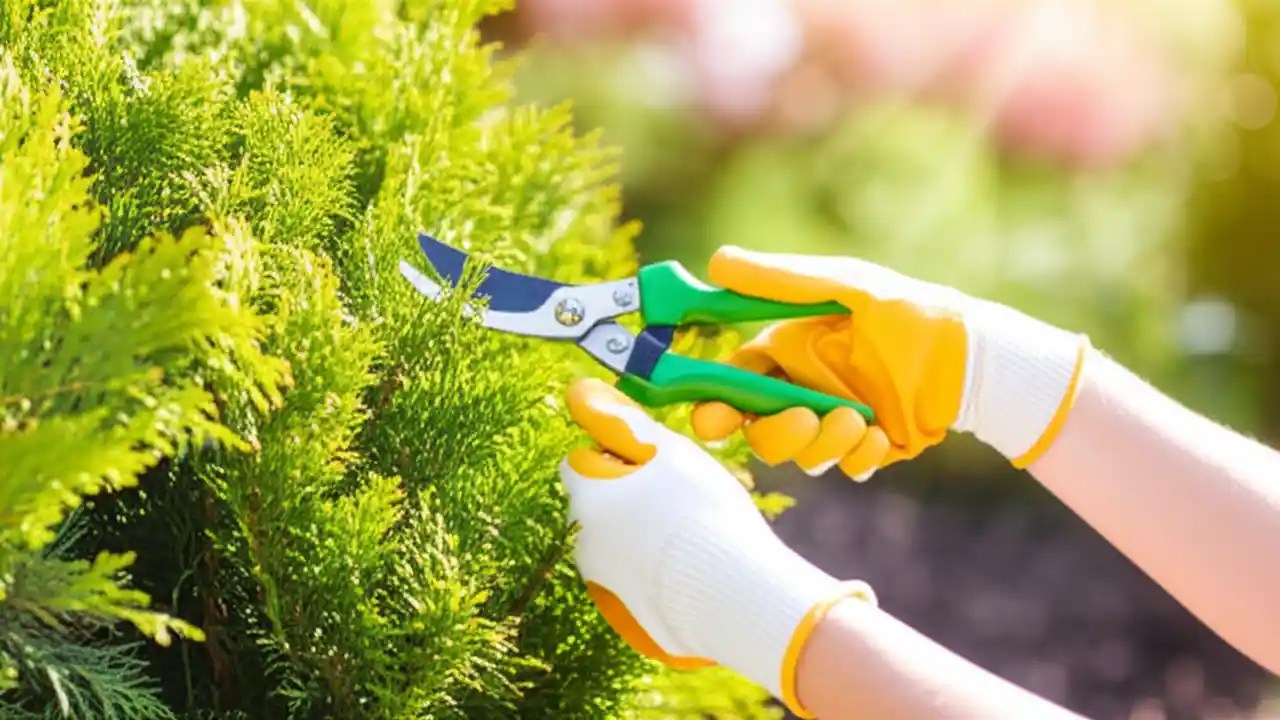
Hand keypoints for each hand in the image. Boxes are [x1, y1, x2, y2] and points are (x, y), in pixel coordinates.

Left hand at [559, 378, 874, 716]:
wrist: (734, 594)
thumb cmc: (702, 512)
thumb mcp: (668, 452)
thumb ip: (621, 421)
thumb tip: (580, 391)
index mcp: (587, 498)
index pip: (581, 462)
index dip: (616, 457)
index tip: (653, 465)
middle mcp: (582, 543)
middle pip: (598, 505)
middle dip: (626, 498)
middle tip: (677, 500)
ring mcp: (602, 584)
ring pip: (615, 543)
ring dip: (639, 535)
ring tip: (689, 538)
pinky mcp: (624, 616)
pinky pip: (632, 580)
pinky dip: (651, 572)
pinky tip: (687, 571)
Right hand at [691, 247, 1089, 478]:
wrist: (973, 355)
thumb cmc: (907, 309)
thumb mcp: (844, 286)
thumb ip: (781, 281)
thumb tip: (716, 262)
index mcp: (788, 352)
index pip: (734, 384)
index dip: (715, 404)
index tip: (712, 417)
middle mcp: (804, 388)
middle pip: (759, 430)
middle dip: (777, 431)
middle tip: (808, 417)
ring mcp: (834, 421)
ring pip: (799, 455)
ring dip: (821, 444)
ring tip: (859, 422)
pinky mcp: (868, 447)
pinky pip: (846, 467)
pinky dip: (859, 455)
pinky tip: (882, 434)